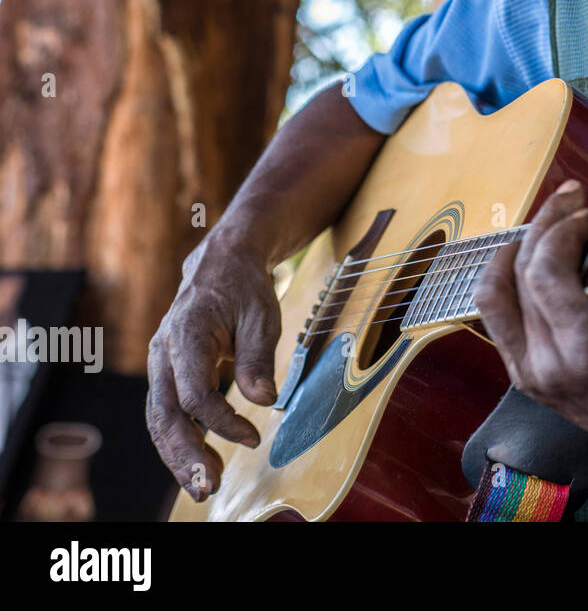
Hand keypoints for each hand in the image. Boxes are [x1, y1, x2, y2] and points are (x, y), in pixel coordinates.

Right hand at [146, 232, 280, 500]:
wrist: (221, 265)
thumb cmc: (244, 289)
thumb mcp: (262, 316)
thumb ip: (259, 359)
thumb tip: (264, 400)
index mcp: (186, 334)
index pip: (194, 392)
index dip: (222, 421)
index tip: (253, 438)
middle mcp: (163, 352)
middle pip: (164, 413)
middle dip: (184, 454)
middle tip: (209, 486)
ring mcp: (160, 364)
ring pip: (158, 419)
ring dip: (177, 456)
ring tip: (204, 487)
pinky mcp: (166, 373)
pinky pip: (165, 413)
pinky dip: (177, 441)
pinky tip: (197, 465)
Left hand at [473, 180, 587, 482]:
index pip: (545, 275)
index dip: (558, 230)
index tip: (584, 210)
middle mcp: (549, 366)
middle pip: (519, 276)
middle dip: (543, 227)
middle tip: (570, 200)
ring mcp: (530, 374)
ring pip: (493, 297)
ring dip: (515, 251)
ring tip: (546, 226)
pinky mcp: (523, 375)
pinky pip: (497, 318)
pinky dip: (510, 281)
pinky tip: (533, 258)